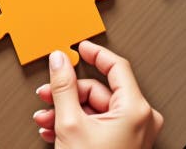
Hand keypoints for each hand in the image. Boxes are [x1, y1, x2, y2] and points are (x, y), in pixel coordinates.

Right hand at [33, 41, 162, 147]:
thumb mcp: (70, 123)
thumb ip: (63, 86)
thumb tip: (60, 61)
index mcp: (136, 109)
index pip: (116, 67)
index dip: (94, 53)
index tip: (79, 47)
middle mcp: (141, 119)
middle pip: (100, 91)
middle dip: (68, 93)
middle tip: (46, 93)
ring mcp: (134, 134)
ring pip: (95, 109)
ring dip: (66, 111)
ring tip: (44, 118)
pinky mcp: (124, 144)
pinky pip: (99, 124)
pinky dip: (76, 124)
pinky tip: (54, 130)